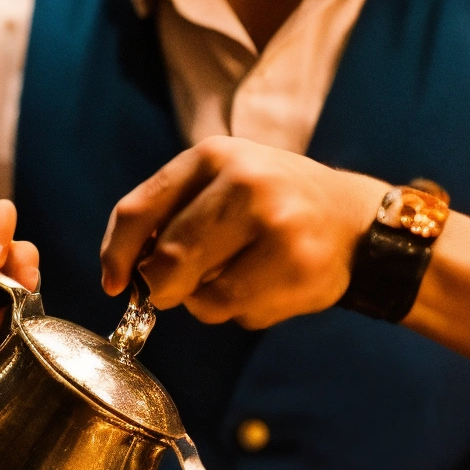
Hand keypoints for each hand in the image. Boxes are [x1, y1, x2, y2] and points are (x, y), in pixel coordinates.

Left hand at [100, 138, 381, 329]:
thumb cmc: (270, 203)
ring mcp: (278, 226)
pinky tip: (266, 286)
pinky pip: (240, 314)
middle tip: (177, 288)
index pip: (139, 212)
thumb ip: (168, 213)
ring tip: (234, 278)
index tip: (115, 282)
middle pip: (168, 262)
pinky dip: (241, 312)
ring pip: (202, 298)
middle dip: (163, 287)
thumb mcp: (219, 180)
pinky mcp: (300, 268)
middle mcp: (246, 184)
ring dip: (205, 302)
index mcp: (212, 155)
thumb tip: (121, 272)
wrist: (354, 220)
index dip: (117, 256)